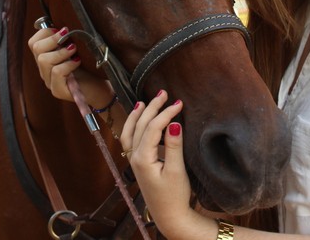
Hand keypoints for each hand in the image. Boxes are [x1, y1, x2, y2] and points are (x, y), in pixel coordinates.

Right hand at [28, 26, 112, 107]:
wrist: (100, 89)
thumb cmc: (89, 69)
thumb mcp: (76, 51)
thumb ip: (67, 40)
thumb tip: (64, 27)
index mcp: (46, 59)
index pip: (33, 43)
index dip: (44, 32)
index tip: (61, 30)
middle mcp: (44, 71)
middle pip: (36, 49)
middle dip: (53, 39)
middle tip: (68, 36)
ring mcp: (49, 82)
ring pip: (44, 60)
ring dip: (61, 51)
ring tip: (74, 49)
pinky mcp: (58, 91)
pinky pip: (56, 73)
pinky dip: (68, 64)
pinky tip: (77, 61)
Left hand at [121, 91, 209, 238]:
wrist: (169, 217)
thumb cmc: (174, 196)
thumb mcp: (177, 171)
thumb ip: (174, 146)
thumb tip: (174, 123)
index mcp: (142, 158)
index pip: (152, 128)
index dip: (165, 113)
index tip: (179, 103)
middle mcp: (134, 157)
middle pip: (139, 126)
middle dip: (151, 108)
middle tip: (163, 93)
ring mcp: (135, 161)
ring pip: (130, 132)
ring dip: (137, 115)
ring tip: (144, 102)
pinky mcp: (139, 164)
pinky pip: (131, 139)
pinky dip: (135, 126)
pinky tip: (142, 121)